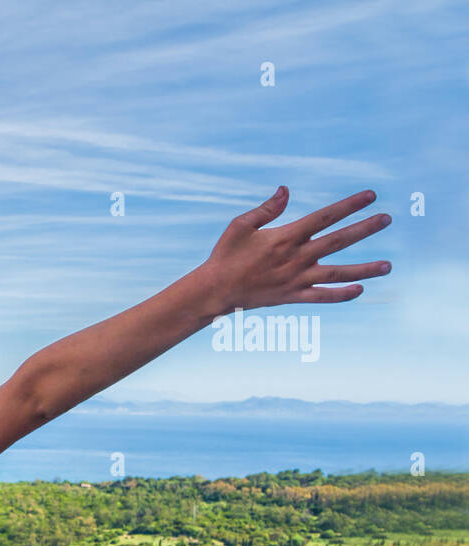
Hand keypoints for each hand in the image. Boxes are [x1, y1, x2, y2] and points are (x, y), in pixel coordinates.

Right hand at [201, 187, 390, 313]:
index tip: (370, 196)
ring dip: (365, 269)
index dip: (349, 205)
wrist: (215, 291)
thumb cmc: (225, 255)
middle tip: (387, 219)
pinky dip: (342, 295)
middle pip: (339, 240)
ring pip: (339, 272)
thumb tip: (286, 190)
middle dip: (366, 228)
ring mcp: (297, 279)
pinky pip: (322, 296)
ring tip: (388, 266)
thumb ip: (266, 208)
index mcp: (286, 236)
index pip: (325, 216)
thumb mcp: (240, 225)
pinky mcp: (292, 296)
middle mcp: (296, 257)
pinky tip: (360, 290)